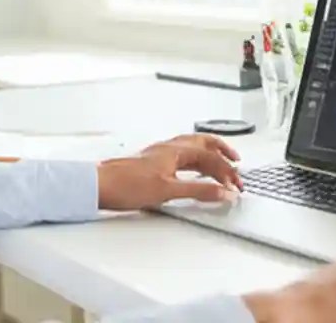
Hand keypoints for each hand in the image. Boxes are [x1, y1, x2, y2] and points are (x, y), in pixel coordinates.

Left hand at [96, 134, 242, 209]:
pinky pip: (181, 155)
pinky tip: (192, 170)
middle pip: (203, 144)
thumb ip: (198, 190)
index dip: (226, 172)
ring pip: (192, 147)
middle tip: (236, 165)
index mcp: (175, 151)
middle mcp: (169, 148)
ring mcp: (160, 154)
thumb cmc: (126, 185)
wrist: (98, 185)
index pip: (210, 158)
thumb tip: (223, 192)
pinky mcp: (152, 162)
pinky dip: (195, 160)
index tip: (235, 187)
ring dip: (209, 154)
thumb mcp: (168, 191)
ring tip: (220, 163)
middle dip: (223, 153)